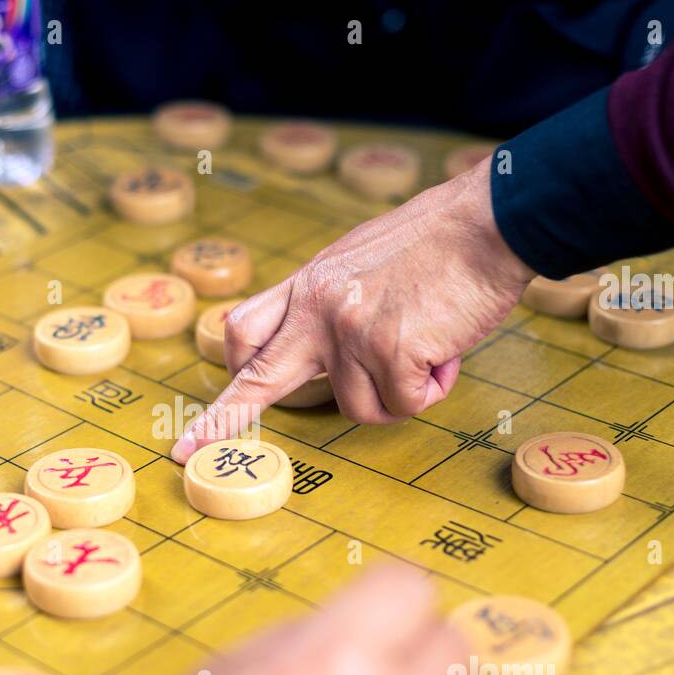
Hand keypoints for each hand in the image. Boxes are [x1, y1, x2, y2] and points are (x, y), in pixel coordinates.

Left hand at [171, 159, 534, 462]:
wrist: (487, 221)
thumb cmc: (437, 243)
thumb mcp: (359, 262)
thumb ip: (331, 304)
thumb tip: (327, 351)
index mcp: (308, 285)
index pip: (245, 331)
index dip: (228, 375)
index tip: (201, 411)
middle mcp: (317, 310)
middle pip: (259, 379)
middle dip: (221, 420)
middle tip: (186, 453)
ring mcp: (350, 331)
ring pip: (359, 409)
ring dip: (397, 395)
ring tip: (427, 351)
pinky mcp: (390, 349)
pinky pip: (405, 404)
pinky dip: (431, 388)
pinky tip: (444, 351)